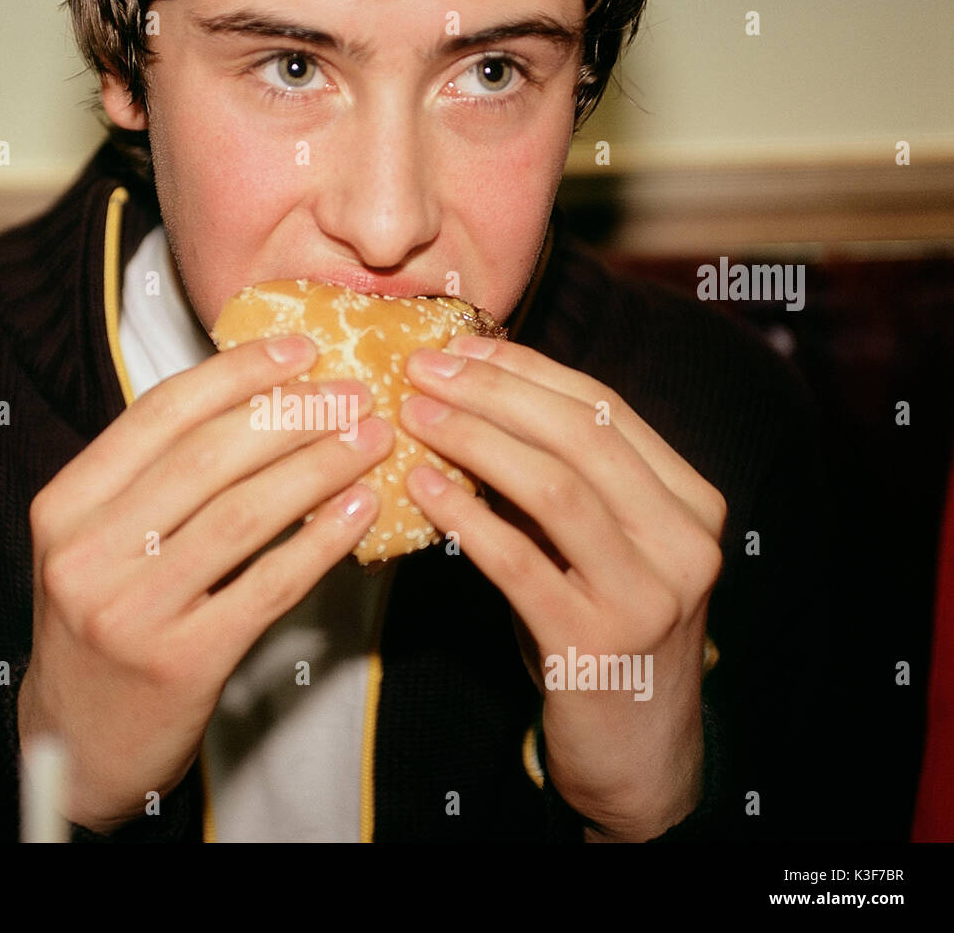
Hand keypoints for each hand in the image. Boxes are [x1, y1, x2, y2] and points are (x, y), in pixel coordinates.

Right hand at [19, 334, 392, 833]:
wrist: (77, 742)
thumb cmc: (100, 627)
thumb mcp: (95, 544)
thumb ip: (150, 481)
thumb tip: (256, 404)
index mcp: (65, 506)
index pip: (161, 413)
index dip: (239, 373)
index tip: (300, 351)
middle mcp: (89, 552)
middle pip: (209, 455)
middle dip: (295, 414)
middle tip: (354, 396)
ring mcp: (132, 609)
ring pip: (244, 514)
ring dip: (319, 468)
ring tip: (370, 442)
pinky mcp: (182, 661)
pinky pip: (267, 585)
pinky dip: (320, 543)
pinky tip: (359, 513)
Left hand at [398, 335, 726, 840]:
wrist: (638, 754)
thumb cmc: (602, 635)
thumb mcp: (597, 550)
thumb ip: (559, 484)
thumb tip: (471, 402)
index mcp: (690, 502)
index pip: (605, 409)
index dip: (526, 370)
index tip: (459, 348)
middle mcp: (684, 541)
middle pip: (582, 435)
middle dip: (493, 391)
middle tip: (422, 370)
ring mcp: (650, 594)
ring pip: (556, 487)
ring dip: (474, 440)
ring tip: (413, 416)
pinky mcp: (598, 644)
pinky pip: (519, 562)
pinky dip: (466, 517)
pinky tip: (422, 489)